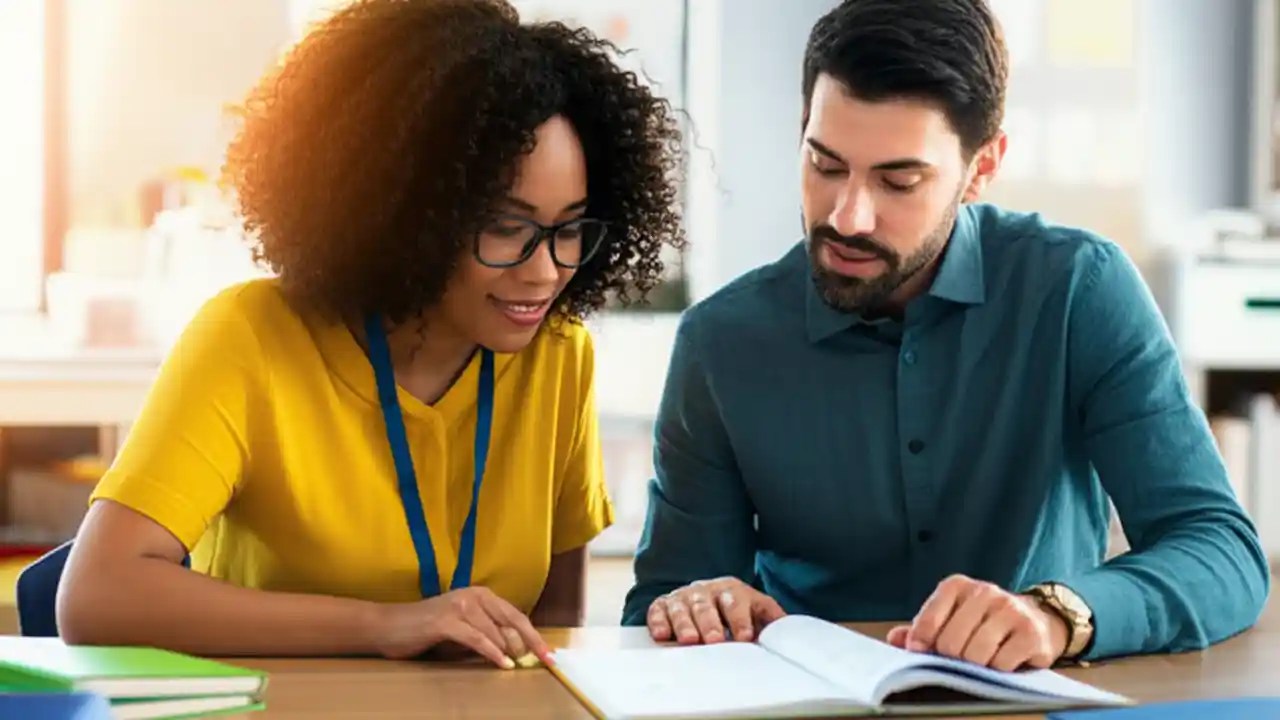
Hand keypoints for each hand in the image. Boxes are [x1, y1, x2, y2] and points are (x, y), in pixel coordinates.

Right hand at [373, 587, 549, 667]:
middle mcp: (474, 595)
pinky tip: (503, 663)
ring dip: (509, 651)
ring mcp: (460, 606)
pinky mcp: (446, 620)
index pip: (516, 616)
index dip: (535, 636)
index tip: (550, 655)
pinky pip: (477, 639)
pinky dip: (492, 652)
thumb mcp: (463, 631)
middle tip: (546, 661)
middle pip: (513, 621)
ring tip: (517, 666)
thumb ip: (487, 635)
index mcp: (481, 595)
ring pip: (496, 632)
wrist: (389, 627)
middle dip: (532, 644)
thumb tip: (517, 651)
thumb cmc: (427, 631)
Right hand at [647, 577, 785, 644]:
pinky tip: (661, 634)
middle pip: (706, 604)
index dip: (740, 620)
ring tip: (689, 639)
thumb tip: (792, 634)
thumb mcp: (758, 610)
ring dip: (685, 623)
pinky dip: (658, 621)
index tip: (744, 637)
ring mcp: (683, 597)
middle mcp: (706, 591)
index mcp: (732, 591)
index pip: (736, 603)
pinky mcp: (663, 605)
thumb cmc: (737, 609)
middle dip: (710, 622)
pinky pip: (658, 610)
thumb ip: (772, 619)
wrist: (709, 595)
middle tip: (714, 640)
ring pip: (682, 607)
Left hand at [885, 574, 1067, 671]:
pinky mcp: (1030, 632)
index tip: (921, 653)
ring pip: (976, 654)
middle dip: (950, 659)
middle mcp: (984, 591)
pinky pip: (1002, 663)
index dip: (922, 643)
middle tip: (957, 661)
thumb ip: (922, 628)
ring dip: (975, 667)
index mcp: (957, 585)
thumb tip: (895, 639)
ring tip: (980, 662)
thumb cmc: (982, 623)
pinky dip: (997, 671)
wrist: (1035, 620)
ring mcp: (1009, 610)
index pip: (929, 620)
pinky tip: (1001, 663)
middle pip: (951, 642)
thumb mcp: (951, 618)